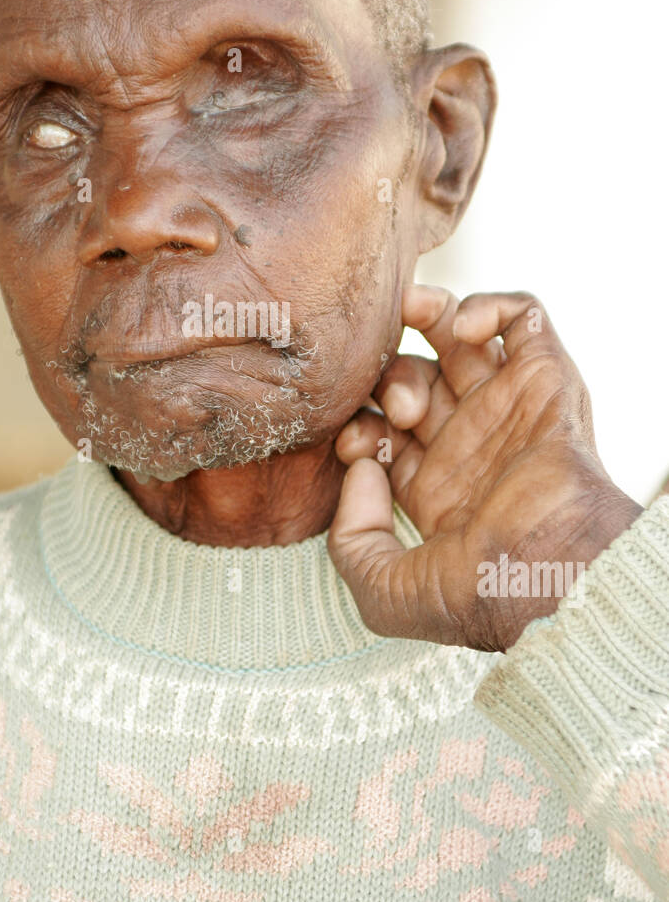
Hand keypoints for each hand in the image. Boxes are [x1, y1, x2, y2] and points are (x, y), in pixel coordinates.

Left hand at [328, 285, 642, 650]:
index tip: (355, 444)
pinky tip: (463, 326)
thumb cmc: (482, 596)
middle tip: (400, 409)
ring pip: (461, 339)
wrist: (552, 577)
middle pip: (414, 380)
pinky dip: (490, 305)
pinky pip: (524, 317)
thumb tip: (361, 468)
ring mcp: (508, 409)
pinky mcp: (547, 380)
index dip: (359, 425)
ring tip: (409, 317)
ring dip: (428, 318)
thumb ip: (350, 543)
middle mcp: (471, 443)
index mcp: (437, 490)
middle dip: (391, 380)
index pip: (385, 432)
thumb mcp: (385, 592)